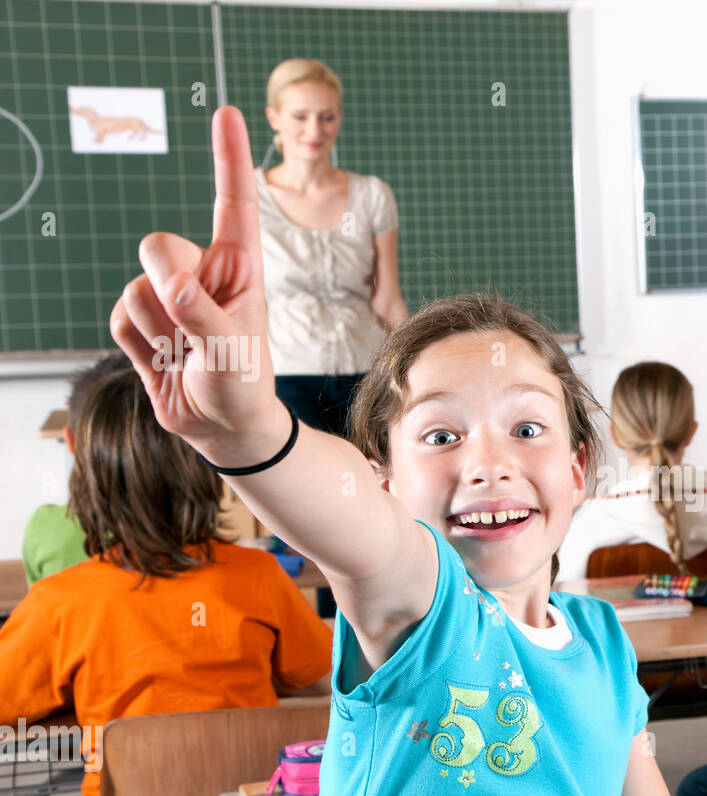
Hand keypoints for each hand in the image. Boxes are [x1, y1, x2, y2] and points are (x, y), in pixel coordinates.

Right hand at [109, 107, 279, 460]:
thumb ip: (204, 317)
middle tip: (192, 325)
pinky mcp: (141, 321)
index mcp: (239, 268)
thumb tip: (172, 285)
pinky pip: (118, 318)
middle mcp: (201, 273)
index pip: (232, 204)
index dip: (228, 158)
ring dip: (158, 329)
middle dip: (168, 285)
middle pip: (159, 244)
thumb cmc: (243, 385)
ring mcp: (168, 296)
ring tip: (187, 352)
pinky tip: (165, 361)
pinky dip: (138, 346)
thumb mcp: (233, 353)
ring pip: (136, 288)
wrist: (223, 428)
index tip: (228, 112)